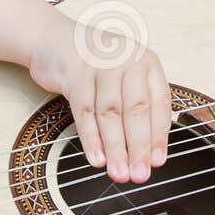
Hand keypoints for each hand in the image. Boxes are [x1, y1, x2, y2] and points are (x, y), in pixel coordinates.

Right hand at [27, 15, 171, 184]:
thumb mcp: (124, 75)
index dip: (159, 135)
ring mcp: (100, 65)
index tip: (157, 161)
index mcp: (146, 62)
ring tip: (119, 173)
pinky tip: (97, 158)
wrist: (54, 39)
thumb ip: (138, 104)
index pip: (159, 103)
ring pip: (110, 113)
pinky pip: (84, 111)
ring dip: (116, 148)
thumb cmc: (96, 64)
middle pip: (136, 109)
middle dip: (139, 147)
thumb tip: (150, 149)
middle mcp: (127, 61)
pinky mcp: (75, 74)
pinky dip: (91, 138)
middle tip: (140, 175)